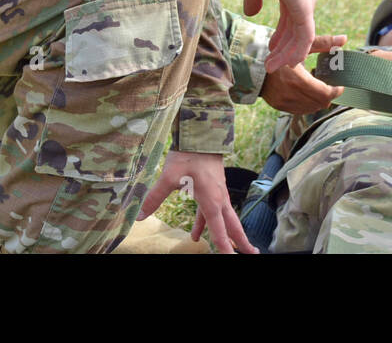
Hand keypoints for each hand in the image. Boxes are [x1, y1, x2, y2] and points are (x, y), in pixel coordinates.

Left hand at [138, 150, 257, 253]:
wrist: (202, 134)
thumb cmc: (188, 154)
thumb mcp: (169, 176)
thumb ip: (154, 197)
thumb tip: (138, 216)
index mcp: (211, 201)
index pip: (220, 231)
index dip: (226, 248)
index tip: (232, 258)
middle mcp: (219, 200)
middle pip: (233, 226)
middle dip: (242, 242)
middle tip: (252, 254)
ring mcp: (217, 194)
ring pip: (225, 219)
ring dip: (228, 234)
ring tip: (231, 250)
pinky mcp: (213, 188)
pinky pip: (212, 212)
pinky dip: (207, 224)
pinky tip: (195, 234)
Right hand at [243, 0, 315, 71]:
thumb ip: (254, 0)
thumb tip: (251, 14)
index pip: (290, 20)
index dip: (281, 36)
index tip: (270, 48)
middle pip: (295, 31)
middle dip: (282, 49)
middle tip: (269, 64)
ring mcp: (306, 5)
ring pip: (299, 38)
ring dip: (286, 55)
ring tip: (270, 68)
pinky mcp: (305, 11)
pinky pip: (304, 38)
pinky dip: (296, 52)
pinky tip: (288, 64)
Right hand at [260, 34, 346, 113]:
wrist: (254, 65)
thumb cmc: (280, 53)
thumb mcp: (300, 46)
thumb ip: (324, 43)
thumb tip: (344, 38)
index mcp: (298, 79)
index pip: (325, 93)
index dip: (336, 91)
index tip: (340, 85)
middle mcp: (291, 94)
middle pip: (321, 102)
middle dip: (329, 95)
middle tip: (330, 86)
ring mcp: (285, 102)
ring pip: (312, 108)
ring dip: (319, 100)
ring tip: (317, 88)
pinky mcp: (280, 106)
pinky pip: (301, 110)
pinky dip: (308, 104)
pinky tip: (306, 93)